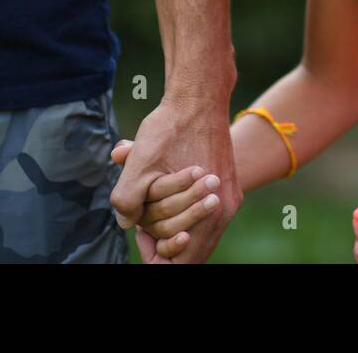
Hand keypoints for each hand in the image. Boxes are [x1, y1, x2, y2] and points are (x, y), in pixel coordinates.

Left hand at [108, 98, 240, 262]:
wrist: (200, 97)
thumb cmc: (171, 127)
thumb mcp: (139, 162)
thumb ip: (127, 199)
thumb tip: (127, 223)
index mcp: (211, 208)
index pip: (185, 260)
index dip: (158, 257)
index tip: (142, 239)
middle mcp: (226, 209)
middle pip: (194, 250)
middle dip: (164, 243)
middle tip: (142, 228)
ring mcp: (231, 198)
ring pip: (201, 232)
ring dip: (174, 226)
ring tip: (152, 211)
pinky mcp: (230, 186)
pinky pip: (207, 216)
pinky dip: (186, 213)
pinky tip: (168, 196)